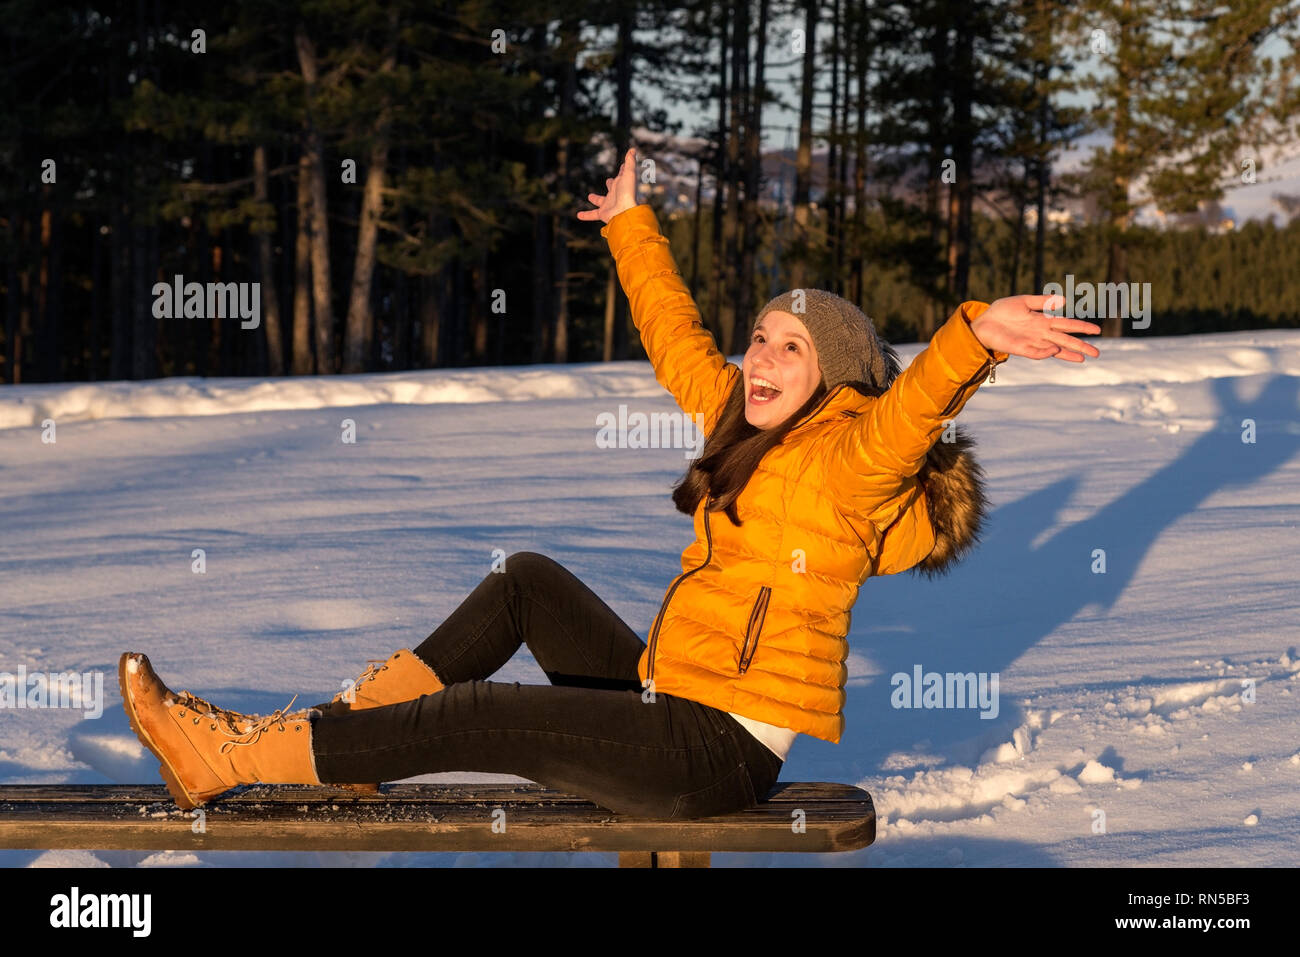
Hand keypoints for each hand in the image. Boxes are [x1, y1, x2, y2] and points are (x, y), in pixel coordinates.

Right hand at [576, 146, 639, 224]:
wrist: (624, 212)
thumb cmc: (628, 192)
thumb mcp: (629, 173)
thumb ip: (630, 162)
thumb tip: (633, 149)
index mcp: (622, 184)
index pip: (623, 175)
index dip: (623, 170)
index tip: (624, 165)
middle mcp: (616, 194)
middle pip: (612, 188)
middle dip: (611, 184)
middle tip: (608, 181)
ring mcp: (609, 204)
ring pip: (600, 201)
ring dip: (596, 199)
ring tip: (590, 196)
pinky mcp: (603, 213)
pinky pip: (592, 214)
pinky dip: (586, 215)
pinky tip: (578, 215)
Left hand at [970, 295, 1100, 362]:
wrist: (983, 323)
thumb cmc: (1002, 312)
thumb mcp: (1023, 302)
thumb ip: (1042, 301)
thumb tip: (1064, 300)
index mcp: (1043, 321)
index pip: (1067, 325)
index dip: (1081, 327)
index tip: (1097, 330)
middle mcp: (1041, 334)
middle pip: (1065, 340)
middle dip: (1080, 346)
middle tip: (1097, 354)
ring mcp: (1031, 342)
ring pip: (1054, 349)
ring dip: (1067, 353)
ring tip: (1082, 358)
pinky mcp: (1020, 349)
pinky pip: (1035, 352)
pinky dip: (1044, 352)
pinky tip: (1054, 350)